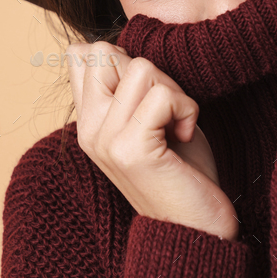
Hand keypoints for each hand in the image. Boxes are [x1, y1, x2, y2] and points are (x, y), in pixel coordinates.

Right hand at [66, 42, 238, 241]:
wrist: (195, 230)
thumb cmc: (182, 172)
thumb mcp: (151, 121)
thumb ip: (132, 88)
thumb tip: (119, 47)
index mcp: (89, 121)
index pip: (81, 54)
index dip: (123, 59)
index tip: (148, 97)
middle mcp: (89, 129)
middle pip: (106, 52)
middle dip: (151, 71)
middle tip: (166, 111)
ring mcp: (106, 139)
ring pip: (140, 68)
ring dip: (174, 92)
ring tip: (176, 126)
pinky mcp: (131, 150)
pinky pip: (162, 95)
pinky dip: (185, 109)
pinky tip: (182, 137)